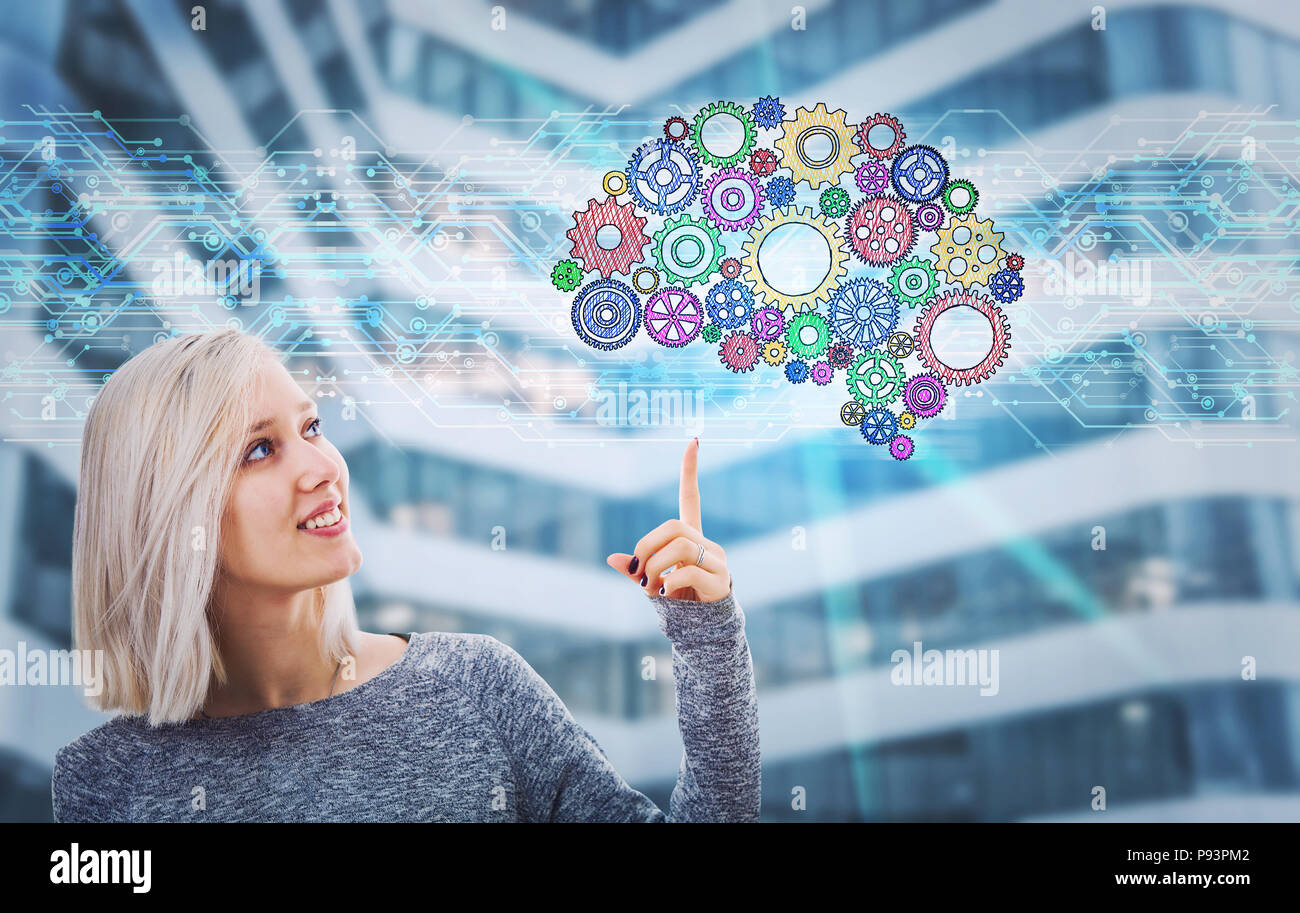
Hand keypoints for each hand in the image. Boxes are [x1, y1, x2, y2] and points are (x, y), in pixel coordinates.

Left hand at [605, 437, 731, 602]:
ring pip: (681, 547)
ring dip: (656, 567)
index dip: (689, 471)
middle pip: (674, 526)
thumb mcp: (652, 584)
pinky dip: (670, 583)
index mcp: (690, 539)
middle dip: (647, 546)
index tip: (693, 441)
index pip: (690, 498)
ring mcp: (717, 561)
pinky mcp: (721, 580)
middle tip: (638, 573)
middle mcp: (707, 544)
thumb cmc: (679, 602)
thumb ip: (636, 570)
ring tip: (650, 588)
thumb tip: (612, 559)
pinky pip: (689, 572)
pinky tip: (666, 595)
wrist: (706, 632)